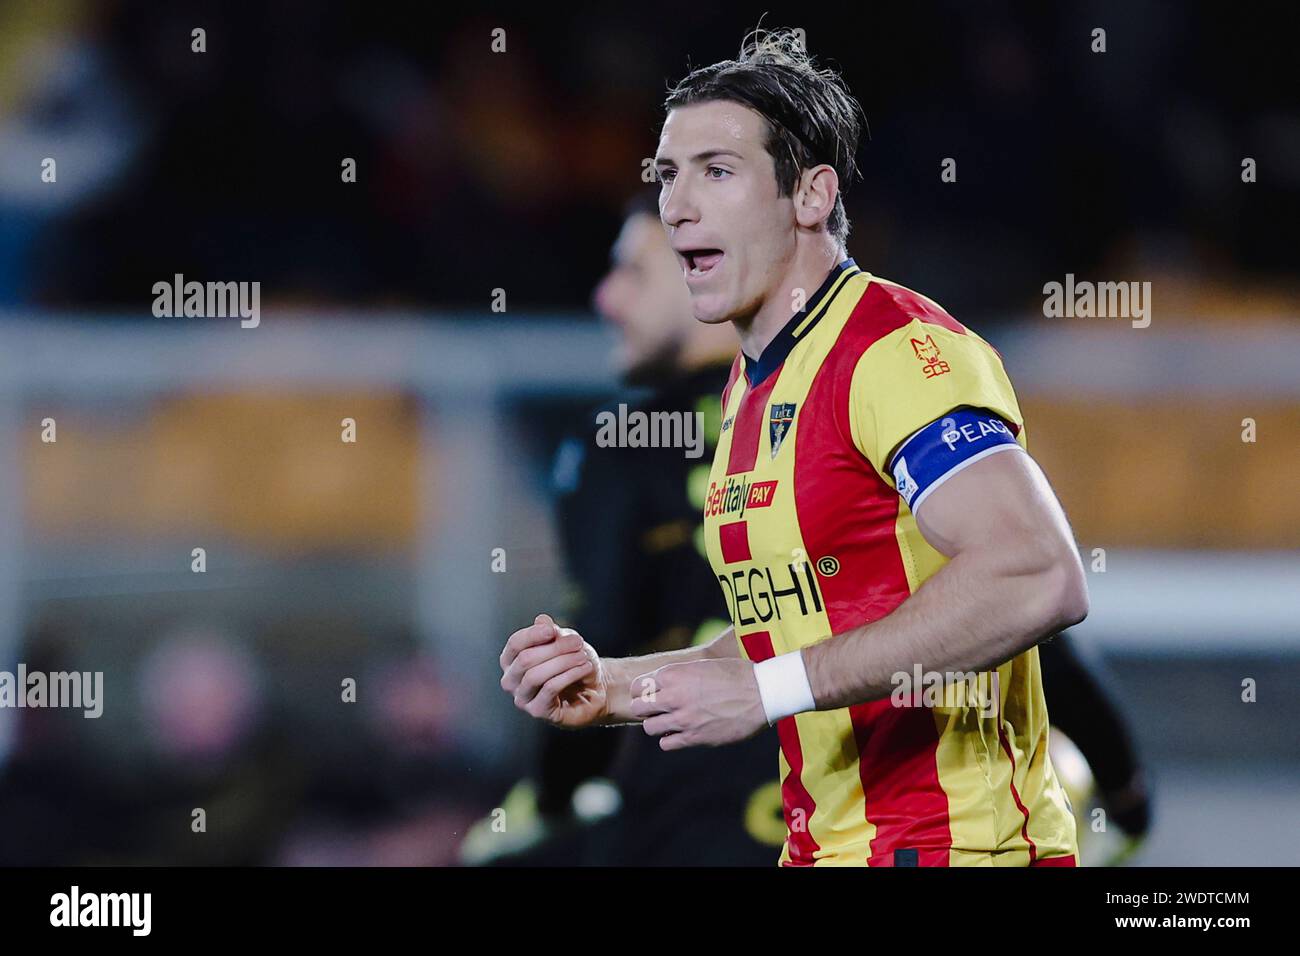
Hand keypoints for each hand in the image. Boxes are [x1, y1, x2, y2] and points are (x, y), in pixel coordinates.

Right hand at [500, 614, 608, 727]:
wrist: (595, 687)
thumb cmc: (574, 662)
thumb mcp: (564, 641)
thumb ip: (552, 632)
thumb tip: (541, 620)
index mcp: (512, 660)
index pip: (515, 644)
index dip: (532, 635)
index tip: (553, 630)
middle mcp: (511, 681)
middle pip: (525, 659)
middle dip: (554, 648)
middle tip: (578, 642)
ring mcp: (522, 698)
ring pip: (535, 675)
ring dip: (563, 662)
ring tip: (583, 656)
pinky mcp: (538, 711)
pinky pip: (550, 689)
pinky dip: (569, 675)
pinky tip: (584, 668)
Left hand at [628, 658, 766, 750]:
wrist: (762, 692)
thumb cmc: (737, 674)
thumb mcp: (703, 665)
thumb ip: (680, 675)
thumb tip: (665, 683)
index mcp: (674, 674)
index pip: (638, 685)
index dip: (642, 690)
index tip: (649, 693)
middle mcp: (673, 696)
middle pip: (638, 707)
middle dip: (644, 708)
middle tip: (656, 709)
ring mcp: (683, 718)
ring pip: (649, 727)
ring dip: (656, 724)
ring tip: (668, 722)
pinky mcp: (695, 737)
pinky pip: (666, 743)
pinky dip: (669, 740)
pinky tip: (680, 734)